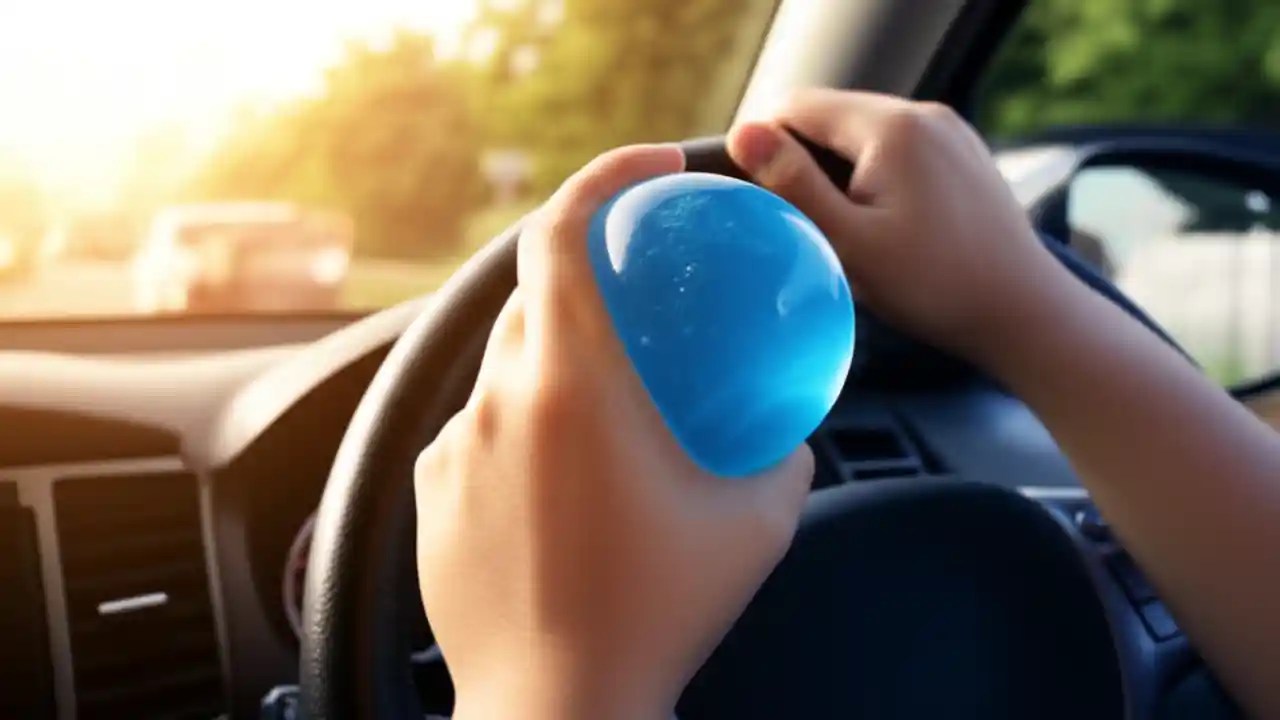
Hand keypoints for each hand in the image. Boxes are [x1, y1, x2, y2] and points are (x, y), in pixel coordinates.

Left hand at [414, 144, 813, 719]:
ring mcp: (457, 447)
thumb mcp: (755, 523)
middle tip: (640, 298)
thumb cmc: (658, 615)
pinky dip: (525, 428)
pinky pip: (481, 429)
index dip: (601, 178)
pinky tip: (565, 485)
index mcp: (572, 386)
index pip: (559, 234)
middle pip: (532, 295)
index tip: (646, 169)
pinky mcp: (433, 491)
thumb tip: (790, 429)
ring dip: (558, 364)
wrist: (559, 707)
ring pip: (506, 367)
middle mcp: (499, 401)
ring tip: (610, 415)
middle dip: (587, 278)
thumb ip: (785, 454)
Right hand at [727, 89, 1073, 363]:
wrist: (1022, 313)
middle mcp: (924, 114)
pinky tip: (883, 224)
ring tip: (845, 228)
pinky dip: (876, 177)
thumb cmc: (933, 286)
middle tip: (803, 224)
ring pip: (863, 133)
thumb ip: (793, 184)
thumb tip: (743, 133)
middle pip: (832, 115)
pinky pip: (899, 149)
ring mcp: (949, 131)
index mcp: (891, 127)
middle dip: (805, 161)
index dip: (766, 148)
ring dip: (839, 171)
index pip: (797, 107)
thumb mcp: (849, 242)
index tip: (765, 202)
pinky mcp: (963, 154)